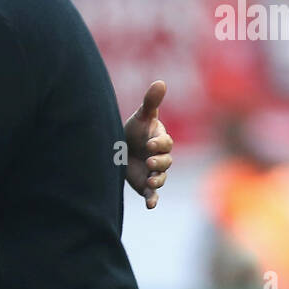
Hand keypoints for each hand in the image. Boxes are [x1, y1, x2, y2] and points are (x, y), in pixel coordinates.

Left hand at [123, 79, 172, 208]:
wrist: (122, 148)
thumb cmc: (135, 130)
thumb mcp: (142, 116)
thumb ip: (151, 102)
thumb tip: (160, 82)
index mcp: (161, 141)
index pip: (165, 143)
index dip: (159, 144)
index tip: (149, 144)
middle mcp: (161, 158)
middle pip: (166, 162)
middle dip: (159, 163)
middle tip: (149, 162)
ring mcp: (154, 172)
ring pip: (161, 178)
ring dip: (157, 181)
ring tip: (151, 182)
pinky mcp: (146, 185)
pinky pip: (152, 194)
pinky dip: (153, 200)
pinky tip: (150, 206)